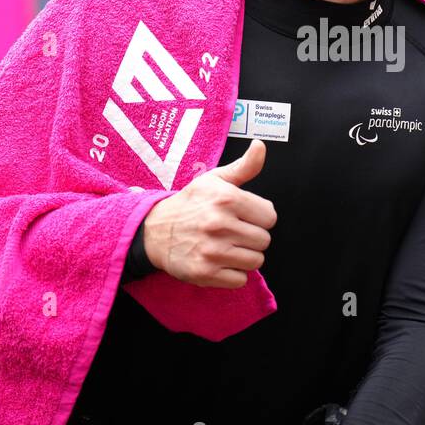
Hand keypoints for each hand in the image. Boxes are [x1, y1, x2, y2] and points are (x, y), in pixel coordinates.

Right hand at [141, 138, 276, 287]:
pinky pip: (240, 280)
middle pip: (264, 240)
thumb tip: (261, 145)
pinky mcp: (205, 273)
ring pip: (256, 261)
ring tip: (226, 246)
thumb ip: (244, 166)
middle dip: (252, 237)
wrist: (154, 231)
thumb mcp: (214, 179)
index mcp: (226, 199)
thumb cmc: (190, 204)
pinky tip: (219, 261)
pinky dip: (233, 274)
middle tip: (233, 232)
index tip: (244, 216)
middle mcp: (219, 224)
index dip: (259, 217)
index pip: (270, 216)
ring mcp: (212, 251)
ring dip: (244, 256)